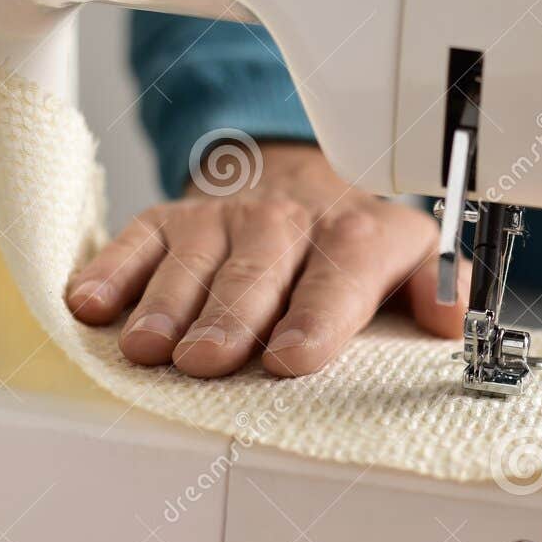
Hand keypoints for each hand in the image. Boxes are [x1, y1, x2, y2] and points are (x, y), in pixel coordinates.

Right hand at [64, 142, 468, 377]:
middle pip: (258, 273)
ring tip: (149, 348)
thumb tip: (451, 318)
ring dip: (167, 304)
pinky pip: (135, 242)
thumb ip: (437, 290)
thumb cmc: (352, 244)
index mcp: (356, 237)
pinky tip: (90, 304)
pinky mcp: (169, 220)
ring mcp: (222, 219)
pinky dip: (110, 271)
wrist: (295, 180)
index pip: (340, 276)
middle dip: (231, 319)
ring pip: (193, 262)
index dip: (316, 318)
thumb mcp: (412, 258)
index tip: (292, 359)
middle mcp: (287, 222)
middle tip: (207, 361)